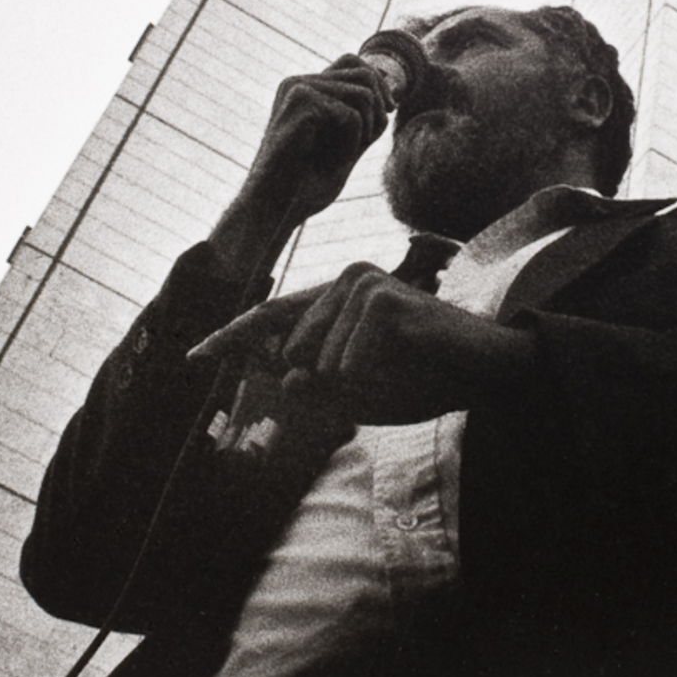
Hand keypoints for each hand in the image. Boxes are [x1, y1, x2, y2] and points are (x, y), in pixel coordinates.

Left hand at [189, 263, 533, 425]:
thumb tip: (285, 377)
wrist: (483, 372)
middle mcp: (345, 282)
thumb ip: (317, 387)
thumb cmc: (422, 379)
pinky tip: (401, 363)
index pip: (272, 317)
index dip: (231, 337)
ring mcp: (364, 283)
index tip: (193, 355)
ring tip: (394, 371)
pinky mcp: (382, 297)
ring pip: (318, 357)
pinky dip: (368, 374)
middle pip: (290, 346)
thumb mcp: (360, 394)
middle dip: (320, 381)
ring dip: (351, 382)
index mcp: (336, 302)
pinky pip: (347, 359)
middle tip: (372, 383)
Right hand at [205, 57, 392, 282]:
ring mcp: (297, 88)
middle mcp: (298, 82)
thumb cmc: (306, 183)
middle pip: (364, 74)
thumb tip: (391, 97)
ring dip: (364, 133)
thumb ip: (364, 118)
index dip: (379, 83)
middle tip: (366, 143)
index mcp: (304, 89)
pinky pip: (351, 116)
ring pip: (363, 95)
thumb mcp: (345, 145)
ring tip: (342, 158)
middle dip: (377, 110)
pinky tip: (330, 163)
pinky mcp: (300, 102)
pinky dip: (350, 145)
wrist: (274, 208)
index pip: (353, 63)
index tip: (388, 111)